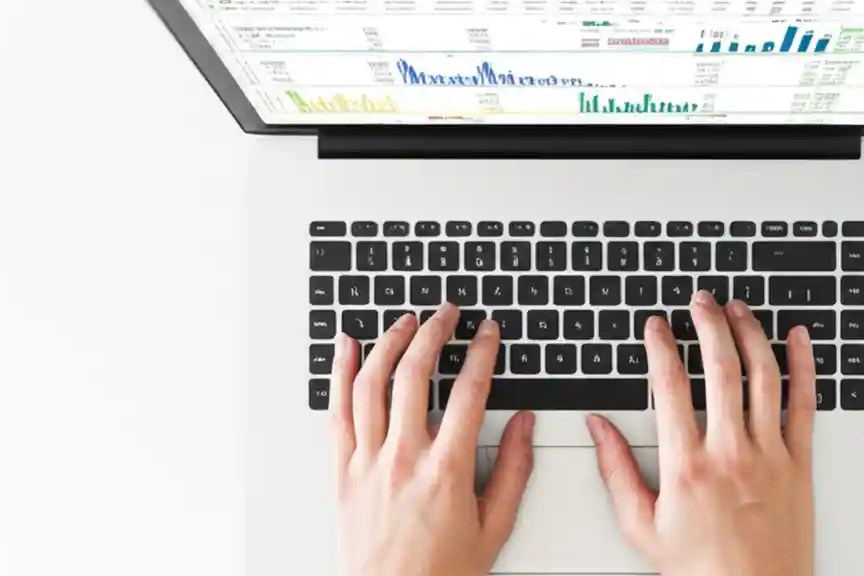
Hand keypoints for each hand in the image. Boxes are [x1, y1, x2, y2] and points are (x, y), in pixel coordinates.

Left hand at [330, 304, 534, 575]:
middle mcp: (403, 460)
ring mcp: (368, 463)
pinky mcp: (342, 472)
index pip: (470, 393)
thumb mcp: (493, 528)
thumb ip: (514, 472)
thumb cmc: (439, 575)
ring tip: (405, 321)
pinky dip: (340, 373)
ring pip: (372, 384)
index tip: (487, 332)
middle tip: (446, 313)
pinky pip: (337, 412)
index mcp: (446, 471)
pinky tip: (346, 348)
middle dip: (433, 332)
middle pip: (416, 375)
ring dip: (389, 343)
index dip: (482, 353)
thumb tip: (525, 426)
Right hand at [587, 291, 815, 575]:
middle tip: (700, 301)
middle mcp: (730, 452)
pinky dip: (804, 366)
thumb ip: (615, 471)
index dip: (661, 346)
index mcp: (687, 465)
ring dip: (750, 333)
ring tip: (739, 309)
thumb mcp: (642, 526)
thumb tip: (598, 428)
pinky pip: (804, 404)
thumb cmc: (702, 570)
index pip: (671, 385)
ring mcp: (769, 455)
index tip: (657, 326)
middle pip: (720, 368)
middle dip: (708, 323)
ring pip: (763, 376)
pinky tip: (798, 339)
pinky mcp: (799, 464)